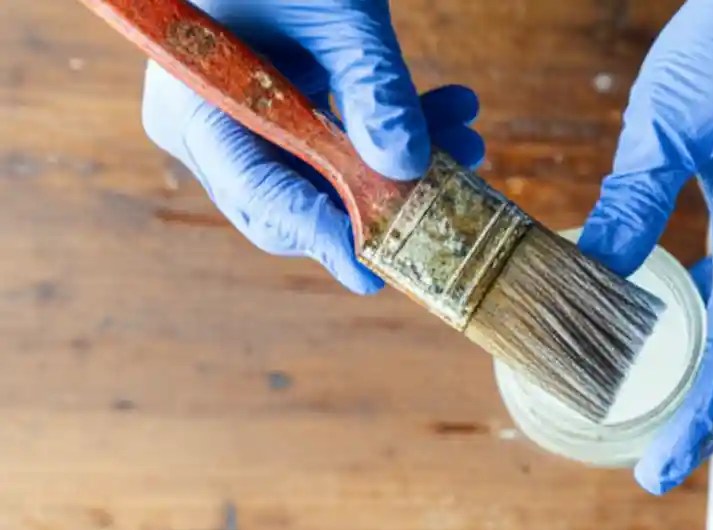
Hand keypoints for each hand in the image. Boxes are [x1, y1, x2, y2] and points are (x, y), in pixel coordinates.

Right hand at [141, 0, 484, 292]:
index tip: (378, 273)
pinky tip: (452, 108)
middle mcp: (210, 128)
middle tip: (455, 194)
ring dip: (403, 160)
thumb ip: (372, 87)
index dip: (324, 237)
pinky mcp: (280, 105)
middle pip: (300, 202)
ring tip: (470, 136)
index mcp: (194, 110)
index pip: (263, 197)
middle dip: (384, 197)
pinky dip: (389, 127)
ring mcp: (242, 119)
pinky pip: (337, 141)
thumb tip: (407, 165)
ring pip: (330, 174)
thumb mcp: (336, 12)